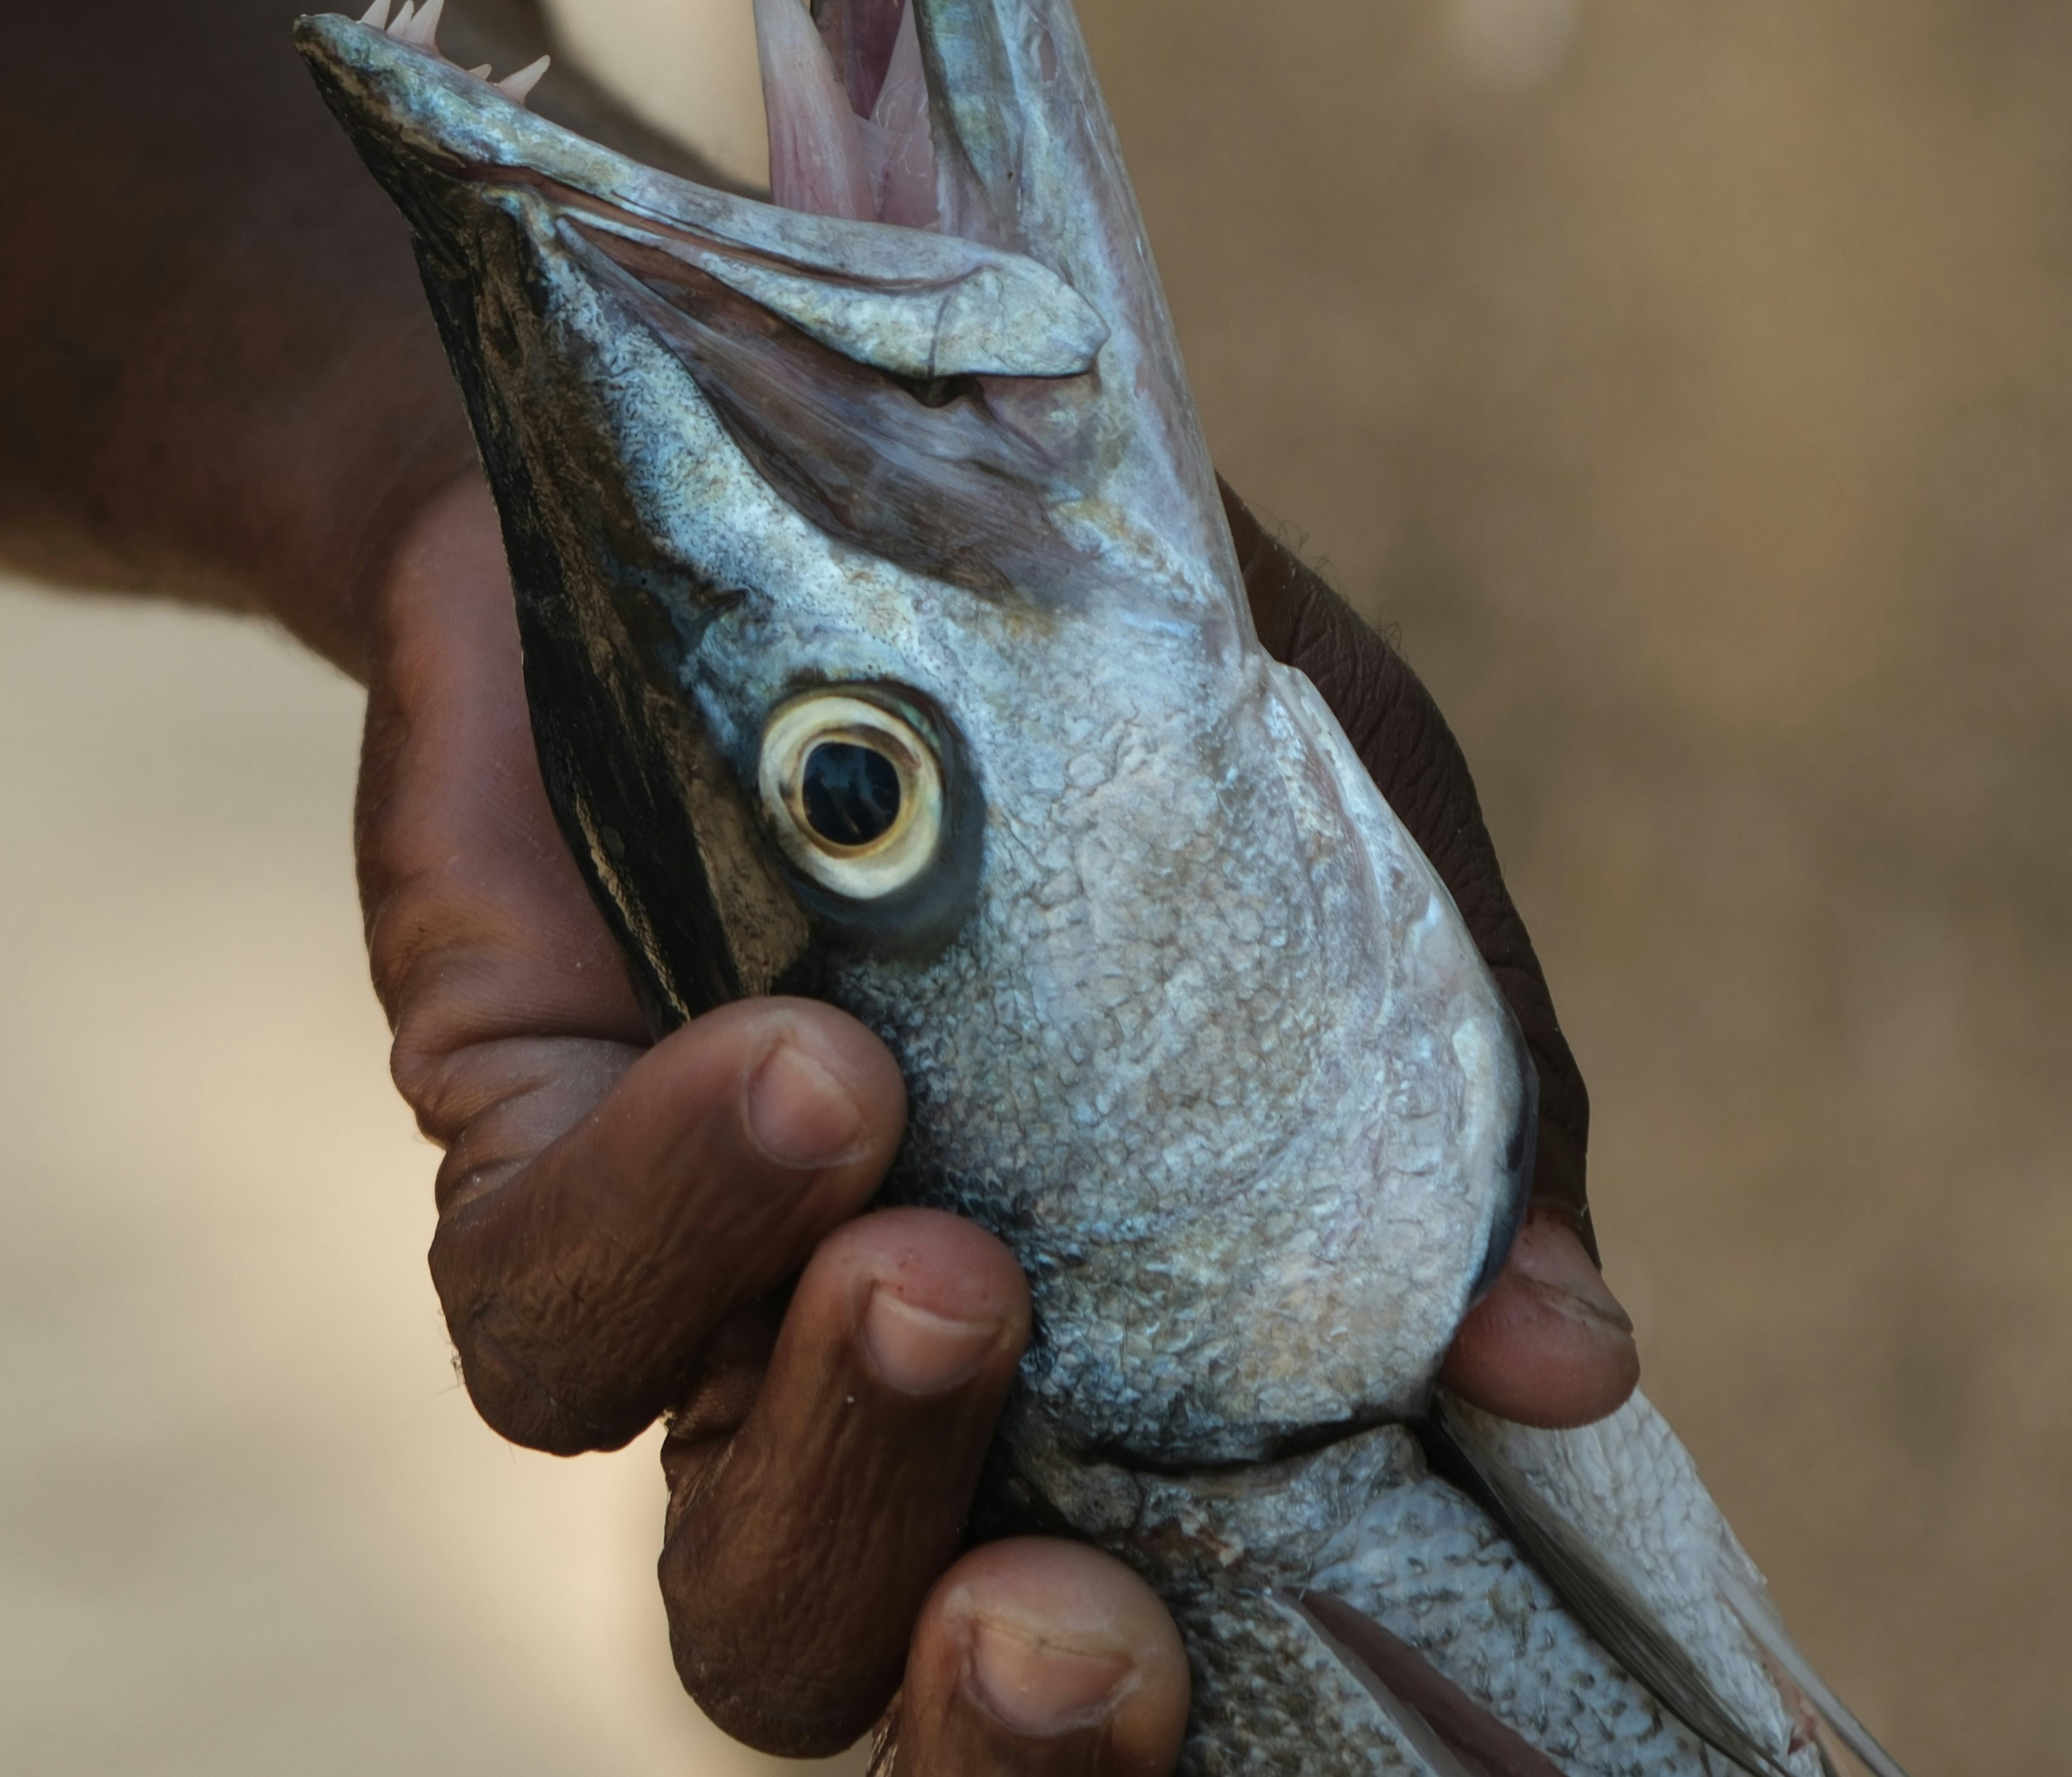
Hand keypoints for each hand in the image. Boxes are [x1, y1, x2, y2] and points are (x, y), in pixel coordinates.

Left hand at [354, 480, 1633, 1769]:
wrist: (758, 426)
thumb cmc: (1072, 651)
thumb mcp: (1322, 816)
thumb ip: (1444, 1093)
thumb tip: (1573, 1362)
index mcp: (1073, 1354)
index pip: (1096, 1652)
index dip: (1140, 1744)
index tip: (1226, 1676)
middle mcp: (845, 1371)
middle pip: (859, 1678)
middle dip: (983, 1708)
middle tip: (1077, 1608)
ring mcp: (666, 1271)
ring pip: (691, 1549)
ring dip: (838, 1447)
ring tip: (943, 1260)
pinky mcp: (498, 1119)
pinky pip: (532, 1285)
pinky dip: (671, 1206)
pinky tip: (799, 1068)